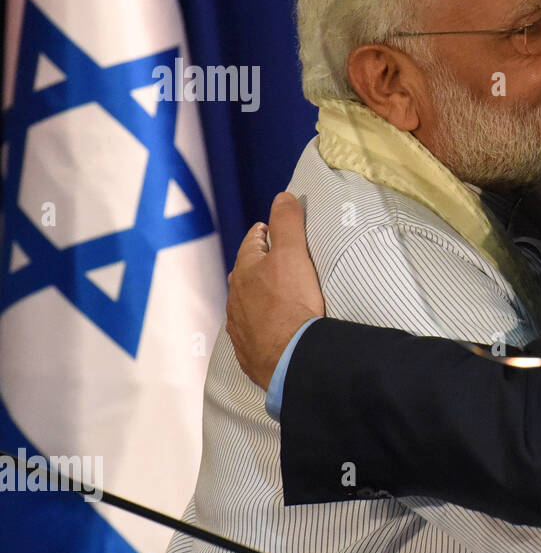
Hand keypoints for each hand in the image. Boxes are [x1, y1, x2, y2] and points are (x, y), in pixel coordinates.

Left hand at [225, 192, 324, 389]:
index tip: (269, 229)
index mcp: (245, 270)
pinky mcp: (248, 350)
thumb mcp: (293, 254)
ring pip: (244, 303)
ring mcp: (239, 325)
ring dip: (256, 296)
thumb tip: (282, 196)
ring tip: (272, 295)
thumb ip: (287, 223)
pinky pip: (251, 330)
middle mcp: (235, 297)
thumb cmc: (291, 302)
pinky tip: (270, 328)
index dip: (262, 233)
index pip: (251, 243)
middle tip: (272, 260)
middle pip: (244, 273)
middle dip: (256, 264)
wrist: (290, 356)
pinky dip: (259, 323)